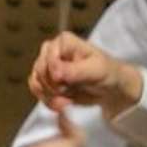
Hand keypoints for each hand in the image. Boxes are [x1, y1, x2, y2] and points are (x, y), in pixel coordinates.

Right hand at [28, 32, 143, 119]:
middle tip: (67, 93)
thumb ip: (74, 70)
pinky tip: (61, 105)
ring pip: (37, 82)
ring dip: (49, 96)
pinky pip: (38, 92)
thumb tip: (55, 73)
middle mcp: (52, 51)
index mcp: (64, 41)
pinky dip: (48, 100)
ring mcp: (48, 66)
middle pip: (40, 70)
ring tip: (66, 103)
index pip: (48, 57)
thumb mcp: (94, 70)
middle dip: (53, 86)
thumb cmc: (106, 73)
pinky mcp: (47, 82)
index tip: (65, 82)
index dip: (54, 72)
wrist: (110, 89)